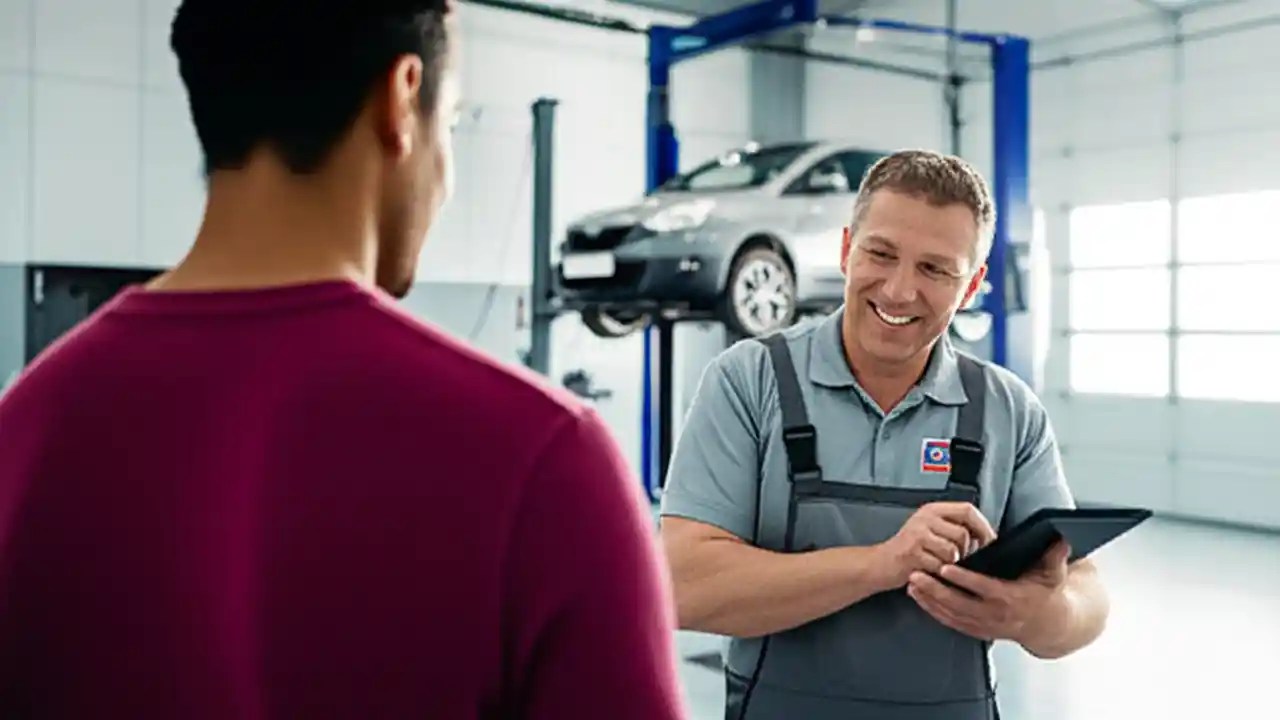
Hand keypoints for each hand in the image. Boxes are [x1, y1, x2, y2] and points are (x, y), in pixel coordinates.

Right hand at [874, 502, 996, 589]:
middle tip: (961, 561)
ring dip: (952, 564)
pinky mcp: (911, 553)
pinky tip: (931, 572)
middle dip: (967, 552)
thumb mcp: (931, 530)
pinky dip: (939, 573)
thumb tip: (986, 537)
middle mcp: (924, 518)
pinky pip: (939, 565)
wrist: (881, 564)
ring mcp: (917, 535)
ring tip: (941, 566)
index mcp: (932, 510)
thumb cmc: (911, 550)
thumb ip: (953, 527)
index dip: (982, 527)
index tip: (989, 542)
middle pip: (962, 534)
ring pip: (953, 552)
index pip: (967, 510)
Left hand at [906, 538, 1071, 643]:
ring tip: (912, 583)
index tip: (945, 567)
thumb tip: (1062, 539)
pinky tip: (918, 598)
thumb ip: (1055, 557)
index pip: (983, 588)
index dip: (963, 579)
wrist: (1048, 626)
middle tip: (916, 574)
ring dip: (929, 600)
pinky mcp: (977, 631)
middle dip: (935, 589)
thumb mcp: (1054, 575)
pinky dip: (933, 611)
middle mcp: (995, 615)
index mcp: (1011, 598)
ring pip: (951, 615)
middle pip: (959, 603)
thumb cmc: (1047, 595)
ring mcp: (984, 626)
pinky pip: (951, 622)